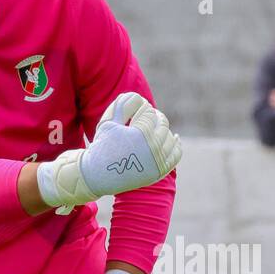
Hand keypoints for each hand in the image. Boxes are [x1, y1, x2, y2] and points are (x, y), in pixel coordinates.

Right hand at [35, 92, 180, 211]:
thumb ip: (124, 104)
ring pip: (170, 137)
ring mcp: (157, 161)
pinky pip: (176, 154)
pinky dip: (176, 144)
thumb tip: (140, 98)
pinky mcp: (159, 171)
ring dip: (162, 129)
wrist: (98, 175)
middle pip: (162, 123)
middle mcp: (152, 148)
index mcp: (141, 134)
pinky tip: (174, 137)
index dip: (141, 108)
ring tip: (151, 127)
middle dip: (153, 117)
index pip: (150, 112)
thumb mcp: (109, 122)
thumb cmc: (102, 145)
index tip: (132, 112)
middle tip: (143, 117)